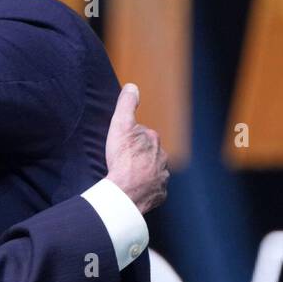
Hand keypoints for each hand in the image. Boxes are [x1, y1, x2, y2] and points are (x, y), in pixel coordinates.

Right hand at [105, 84, 168, 213]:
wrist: (126, 192)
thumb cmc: (122, 158)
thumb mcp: (121, 125)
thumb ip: (126, 104)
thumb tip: (132, 86)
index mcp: (154, 140)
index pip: (142, 134)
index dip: (130, 138)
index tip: (120, 144)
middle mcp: (162, 158)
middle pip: (149, 153)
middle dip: (139, 155)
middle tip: (122, 161)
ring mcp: (162, 178)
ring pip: (153, 171)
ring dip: (143, 172)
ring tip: (127, 177)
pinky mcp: (159, 194)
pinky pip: (153, 189)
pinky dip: (145, 189)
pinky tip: (134, 189)